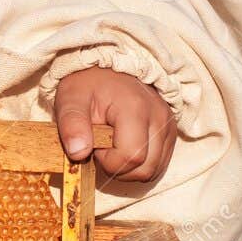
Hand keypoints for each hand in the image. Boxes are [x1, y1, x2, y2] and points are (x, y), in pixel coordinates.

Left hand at [53, 66, 175, 182]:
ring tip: (112, 146)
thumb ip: (72, 125)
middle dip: (118, 168)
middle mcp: (159, 117)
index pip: (130, 157)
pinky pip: (159, 164)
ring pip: (153, 170)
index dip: (107, 161)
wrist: (105, 70)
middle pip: (145, 169)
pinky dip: (140, 165)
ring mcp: (168, 125)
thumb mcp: (70, 99)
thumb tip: (78, 153)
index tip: (93, 143)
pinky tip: (125, 148)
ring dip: (129, 168)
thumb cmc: (87, 85)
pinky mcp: (170, 132)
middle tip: (101, 146)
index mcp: (135, 108)